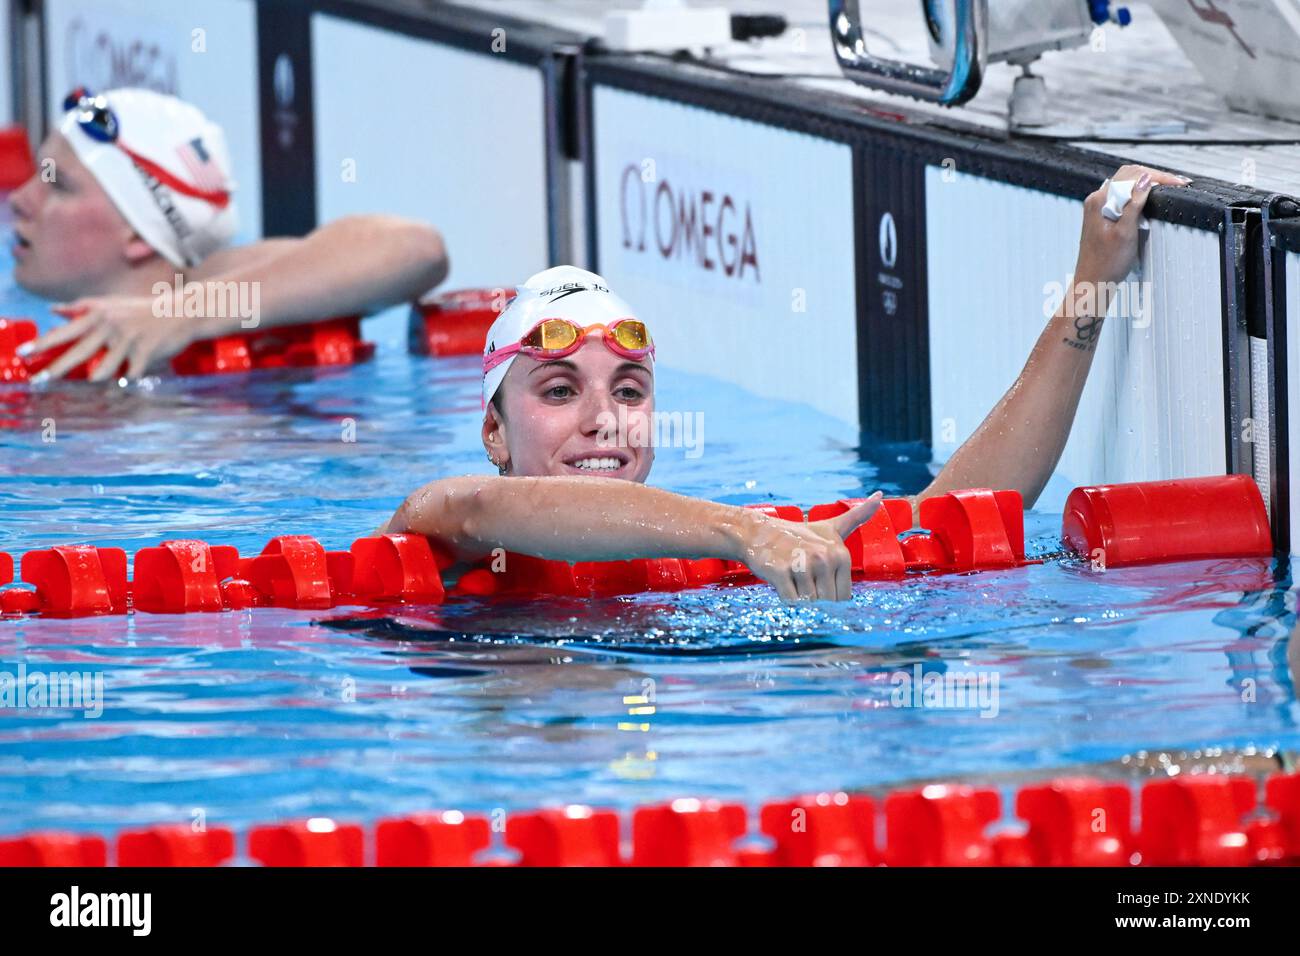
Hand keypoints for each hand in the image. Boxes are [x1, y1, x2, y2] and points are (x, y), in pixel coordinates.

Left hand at [20, 295, 197, 382]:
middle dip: (57, 369)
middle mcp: (110, 326)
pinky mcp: (146, 352)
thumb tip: (52, 310)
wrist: (182, 311)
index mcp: (98, 314)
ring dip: (96, 378)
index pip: (64, 331)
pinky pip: (130, 374)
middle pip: (78, 352)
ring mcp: (128, 339)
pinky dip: (126, 381)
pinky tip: (123, 386)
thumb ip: (81, 308)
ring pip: (104, 367)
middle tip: (39, 381)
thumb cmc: (143, 310)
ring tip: (91, 382)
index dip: (42, 343)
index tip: (23, 354)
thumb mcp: (110, 304)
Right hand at [735, 492, 882, 601]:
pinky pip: (790, 601)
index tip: (817, 581)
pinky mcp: (780, 572)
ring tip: (792, 579)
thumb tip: (880, 495)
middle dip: (813, 599)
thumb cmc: (797, 535)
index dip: (828, 596)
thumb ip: (858, 516)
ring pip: (808, 603)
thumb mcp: (831, 527)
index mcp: (840, 553)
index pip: (843, 598)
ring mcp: (802, 564)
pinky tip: (781, 581)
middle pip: (827, 603)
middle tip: (801, 580)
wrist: (758, 533)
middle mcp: (824, 558)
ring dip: (798, 598)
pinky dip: (785, 598)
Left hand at [1074, 164, 1189, 286]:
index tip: (1178, 183)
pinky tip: (1151, 199)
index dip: (1158, 176)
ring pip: (1126, 184)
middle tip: (1178, 183)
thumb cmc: (1106, 264)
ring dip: (1147, 184)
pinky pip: (1122, 196)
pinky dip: (1139, 194)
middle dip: (1154, 176)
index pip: (1132, 175)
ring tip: (1169, 188)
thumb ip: (1134, 203)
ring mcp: (1098, 207)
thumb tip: (1146, 180)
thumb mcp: (1126, 232)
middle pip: (1128, 176)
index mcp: (1099, 201)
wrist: (1093, 283)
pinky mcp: (1102, 216)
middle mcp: (1096, 200)